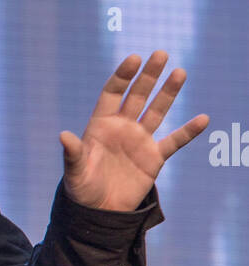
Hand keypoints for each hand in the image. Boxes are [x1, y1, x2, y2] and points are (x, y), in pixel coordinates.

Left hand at [59, 52, 208, 210]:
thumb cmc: (82, 189)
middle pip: (138, 96)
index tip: (134, 58)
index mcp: (101, 125)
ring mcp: (139, 140)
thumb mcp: (75, 171)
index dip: (123, 76)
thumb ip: (73, 153)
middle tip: (161, 54)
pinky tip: (202, 119)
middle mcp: (122, 127)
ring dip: (168, 93)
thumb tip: (63, 136)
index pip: (113, 93)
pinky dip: (188, 132)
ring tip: (179, 72)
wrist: (99, 212)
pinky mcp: (154, 157)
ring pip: (157, 111)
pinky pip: (174, 141)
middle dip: (148, 76)